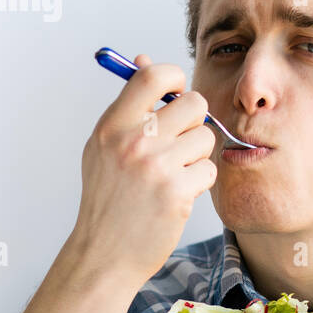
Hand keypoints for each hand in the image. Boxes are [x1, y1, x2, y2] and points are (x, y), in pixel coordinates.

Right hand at [70, 53, 217, 284]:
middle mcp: (133, 142)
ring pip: (206, 138)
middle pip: (194, 103)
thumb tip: (144, 58)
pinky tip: (178, 194)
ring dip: (197, 155)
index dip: (175, 77)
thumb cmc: (108, 198)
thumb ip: (129, 106)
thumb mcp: (105, 146)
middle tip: (181, 140)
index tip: (177, 92)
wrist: (104, 254)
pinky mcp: (178, 192)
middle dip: (195, 120)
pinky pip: (209, 169)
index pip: (152, 75)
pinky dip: (199, 182)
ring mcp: (156, 167)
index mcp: (112, 125)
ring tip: (174, 173)